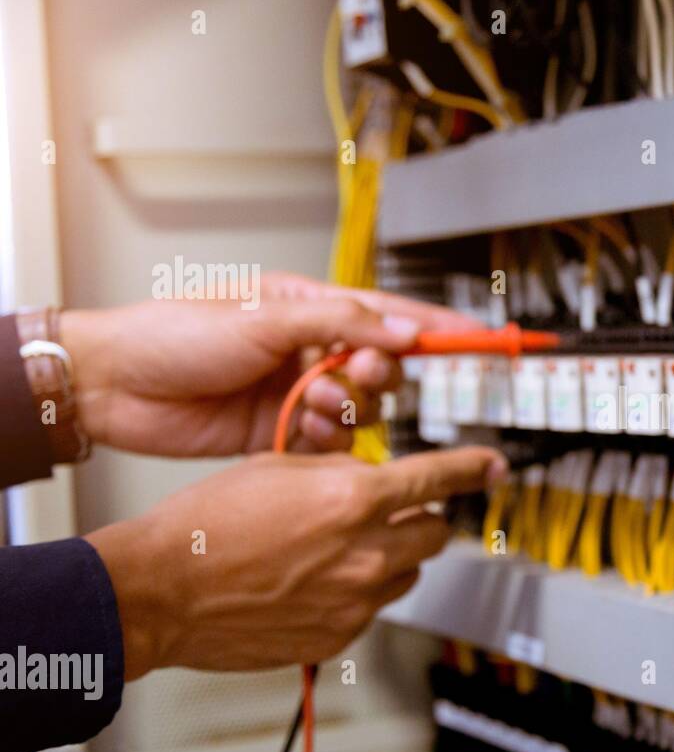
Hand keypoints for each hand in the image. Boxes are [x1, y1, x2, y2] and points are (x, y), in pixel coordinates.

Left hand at [61, 272, 479, 456]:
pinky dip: (324, 442)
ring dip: (344, 410)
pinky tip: (298, 431)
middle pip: (382, 366)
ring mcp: (295, 393)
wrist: (114, 387)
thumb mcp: (263, 317)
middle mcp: (309, 348)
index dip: (439, 327)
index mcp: (308, 307)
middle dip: (378, 374)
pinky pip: (329, 444)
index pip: (389, 314)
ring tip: (308, 402)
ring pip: (359, 410)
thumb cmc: (172, 335)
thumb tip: (401, 328)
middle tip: (357, 373)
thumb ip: (340, 323)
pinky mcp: (280, 434)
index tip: (482, 337)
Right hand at [86, 445, 505, 677]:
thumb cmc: (205, 527)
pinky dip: (359, 593)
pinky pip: (373, 609)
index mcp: (353, 500)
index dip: (473, 469)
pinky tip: (314, 583)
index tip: (492, 468)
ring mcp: (356, 600)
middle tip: (388, 514)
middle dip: (420, 518)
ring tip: (337, 551)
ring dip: (391, 558)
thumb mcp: (278, 469)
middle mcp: (366, 553)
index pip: (439, 479)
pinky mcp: (339, 636)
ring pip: (409, 573)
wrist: (163, 591)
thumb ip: (340, 472)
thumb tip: (375, 476)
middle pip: (436, 532)